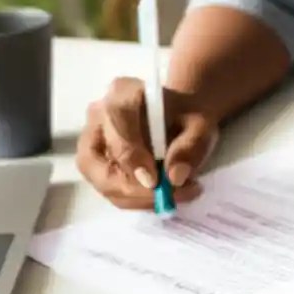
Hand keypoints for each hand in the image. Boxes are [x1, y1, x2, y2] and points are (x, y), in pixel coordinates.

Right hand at [77, 77, 217, 209]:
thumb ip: (191, 147)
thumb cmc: (187, 116)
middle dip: (129, 187)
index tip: (155, 182)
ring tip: (170, 198)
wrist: (179, 117)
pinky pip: (107, 188)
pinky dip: (134, 200)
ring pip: (99, 179)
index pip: (116, 125)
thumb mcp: (201, 125)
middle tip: (163, 199)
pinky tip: (159, 198)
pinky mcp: (96, 163)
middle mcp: (98, 116)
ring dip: (134, 198)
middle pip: (94, 159)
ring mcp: (92, 141)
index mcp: (122, 93)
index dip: (132, 157)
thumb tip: (174, 177)